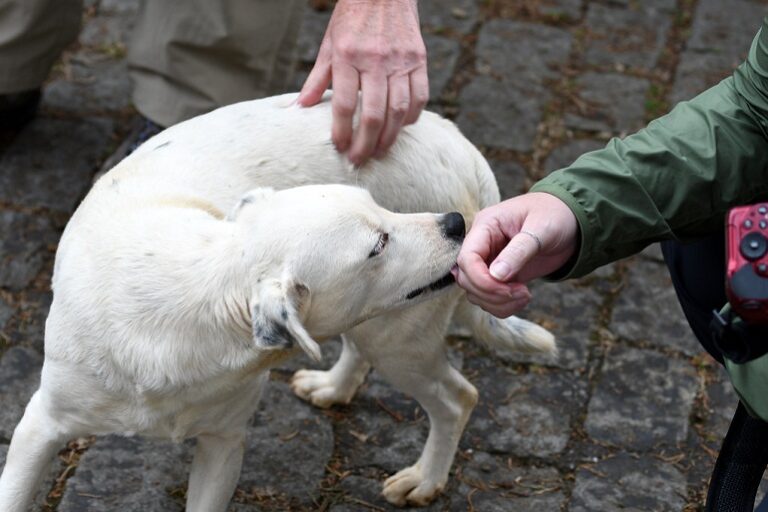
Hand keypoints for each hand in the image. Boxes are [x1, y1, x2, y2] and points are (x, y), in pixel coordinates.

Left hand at [298, 0, 427, 165]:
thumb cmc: (352, 19)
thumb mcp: (329, 44)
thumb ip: (316, 78)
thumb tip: (299, 107)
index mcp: (348, 55)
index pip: (344, 103)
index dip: (341, 130)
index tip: (339, 147)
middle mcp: (376, 60)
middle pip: (372, 114)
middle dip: (365, 143)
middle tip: (358, 160)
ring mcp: (400, 61)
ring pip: (397, 110)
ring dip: (388, 137)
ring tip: (379, 152)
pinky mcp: (419, 59)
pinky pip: (419, 97)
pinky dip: (410, 117)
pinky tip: (400, 128)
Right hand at [454, 192, 579, 317]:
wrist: (570, 221)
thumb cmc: (555, 214)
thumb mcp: (541, 228)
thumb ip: (518, 251)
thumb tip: (496, 275)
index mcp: (486, 226)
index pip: (466, 258)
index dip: (480, 279)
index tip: (506, 288)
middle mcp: (483, 245)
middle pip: (466, 278)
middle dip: (491, 293)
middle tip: (521, 292)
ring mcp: (490, 261)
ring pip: (475, 292)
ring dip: (497, 302)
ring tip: (525, 295)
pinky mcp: (500, 276)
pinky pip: (490, 298)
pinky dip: (503, 306)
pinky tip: (523, 298)